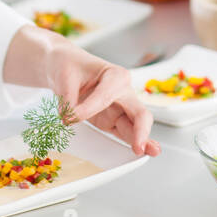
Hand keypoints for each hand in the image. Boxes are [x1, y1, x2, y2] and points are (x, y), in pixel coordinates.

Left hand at [44, 46, 160, 158]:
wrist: (65, 66)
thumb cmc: (70, 65)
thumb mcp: (64, 77)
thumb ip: (68, 101)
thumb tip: (69, 119)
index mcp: (115, 75)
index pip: (105, 97)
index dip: (87, 110)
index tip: (67, 118)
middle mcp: (123, 91)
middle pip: (138, 112)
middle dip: (141, 130)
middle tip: (138, 147)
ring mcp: (120, 107)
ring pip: (136, 125)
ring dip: (143, 140)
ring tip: (152, 152)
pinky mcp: (112, 119)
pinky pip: (124, 132)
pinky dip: (133, 141)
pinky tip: (141, 151)